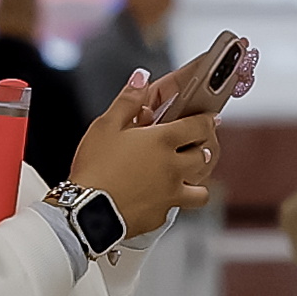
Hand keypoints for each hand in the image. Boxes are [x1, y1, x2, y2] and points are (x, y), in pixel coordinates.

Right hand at [74, 105, 219, 233]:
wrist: (87, 211)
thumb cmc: (94, 168)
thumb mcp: (106, 126)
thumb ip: (127, 101)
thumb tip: (141, 79)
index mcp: (162, 141)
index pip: (199, 126)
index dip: (207, 121)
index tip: (209, 120)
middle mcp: (173, 167)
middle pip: (204, 156)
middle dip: (203, 148)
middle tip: (198, 145)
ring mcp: (170, 194)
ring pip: (202, 190)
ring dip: (198, 181)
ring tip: (188, 177)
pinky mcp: (161, 216)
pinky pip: (178, 208)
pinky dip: (174, 202)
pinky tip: (162, 199)